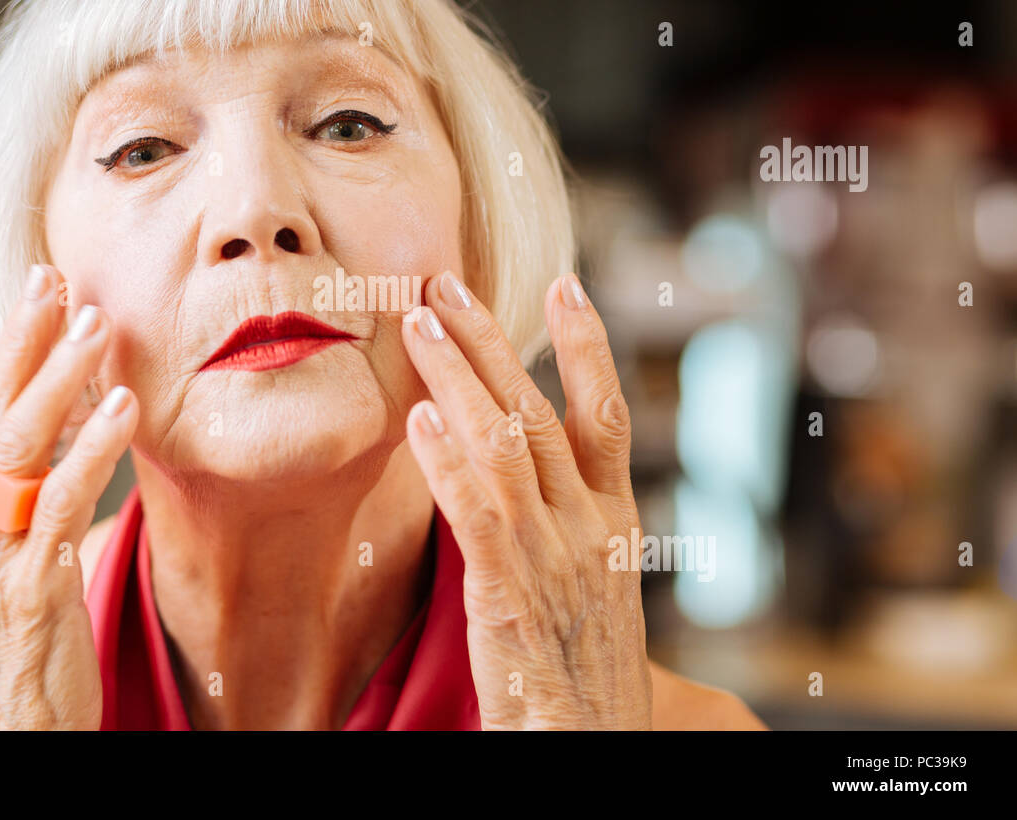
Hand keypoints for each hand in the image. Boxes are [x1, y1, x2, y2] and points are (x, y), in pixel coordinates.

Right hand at [0, 265, 137, 728]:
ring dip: (57, 377)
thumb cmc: (8, 651)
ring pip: (13, 447)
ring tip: (94, 323)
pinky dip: (92, 447)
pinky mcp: (28, 591)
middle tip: (50, 282)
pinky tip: (121, 406)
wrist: (11, 739)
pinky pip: (61, 502)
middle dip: (14, 344)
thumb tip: (26, 436)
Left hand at [401, 271, 651, 729]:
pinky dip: (448, 462)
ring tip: (416, 323)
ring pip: (504, 443)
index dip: (587, 346)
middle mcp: (590, 525)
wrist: (597, 748)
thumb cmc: (583, 677)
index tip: (565, 285)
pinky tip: (417, 420)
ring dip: (457, 377)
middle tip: (446, 281)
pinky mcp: (511, 594)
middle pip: (539, 409)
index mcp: (614, 521)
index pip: (607, 414)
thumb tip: (520, 481)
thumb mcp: (590, 590)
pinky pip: (478, 512)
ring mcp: (555, 557)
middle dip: (491, 339)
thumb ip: (563, 530)